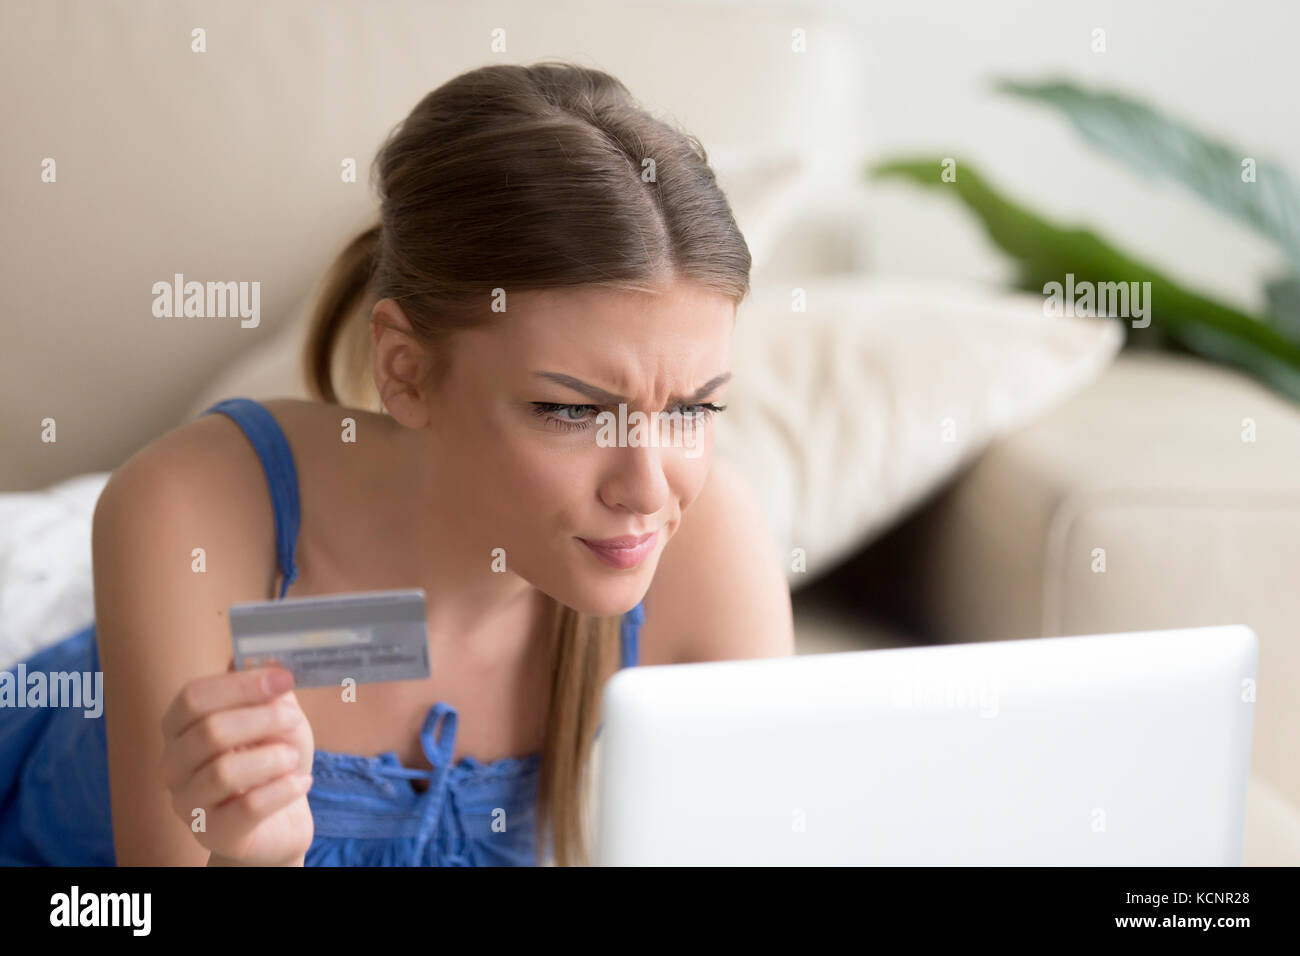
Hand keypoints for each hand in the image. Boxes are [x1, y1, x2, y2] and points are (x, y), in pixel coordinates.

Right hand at [159, 662, 314, 865]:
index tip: (284, 679)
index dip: (241, 685)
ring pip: (224, 772)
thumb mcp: (276, 720)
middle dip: (262, 719)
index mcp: (180, 728)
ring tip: (293, 757)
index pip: (193, 697)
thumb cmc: (271, 762)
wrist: (279, 822)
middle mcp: (173, 766)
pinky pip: (247, 806)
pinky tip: (301, 781)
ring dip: (272, 758)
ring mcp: (188, 804)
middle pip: (208, 731)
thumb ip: (271, 692)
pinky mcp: (214, 834)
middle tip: (294, 720)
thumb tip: (271, 660)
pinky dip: (283, 788)